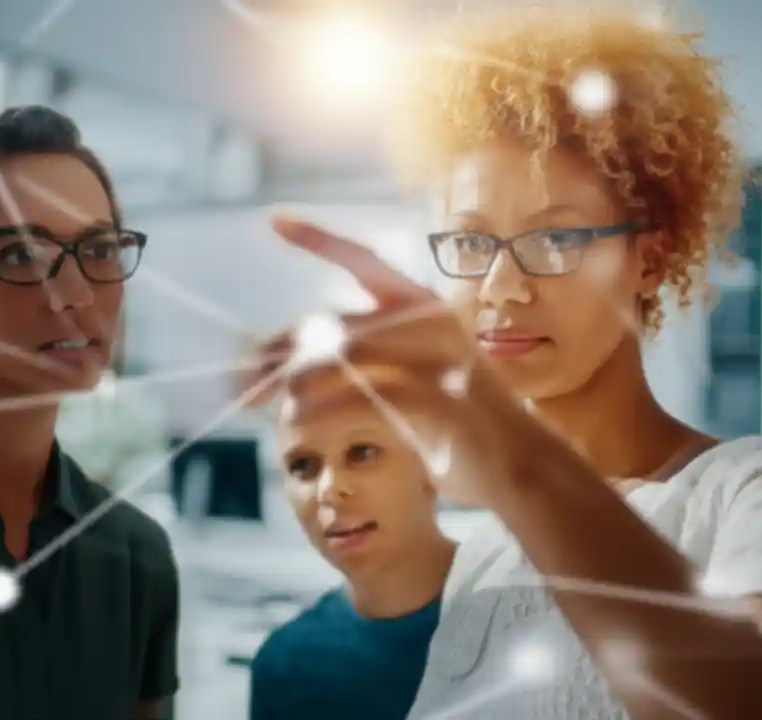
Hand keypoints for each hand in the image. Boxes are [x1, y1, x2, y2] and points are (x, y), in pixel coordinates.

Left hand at [241, 216, 544, 507]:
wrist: (518, 462)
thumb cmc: (460, 421)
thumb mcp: (419, 372)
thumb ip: (372, 355)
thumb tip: (295, 360)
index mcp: (425, 305)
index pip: (364, 260)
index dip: (320, 240)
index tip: (276, 220)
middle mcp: (428, 323)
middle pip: (332, 324)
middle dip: (278, 349)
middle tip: (243, 375)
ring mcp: (431, 360)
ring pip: (336, 360)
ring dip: (291, 386)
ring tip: (268, 406)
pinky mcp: (429, 402)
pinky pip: (354, 399)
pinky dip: (318, 411)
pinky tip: (295, 424)